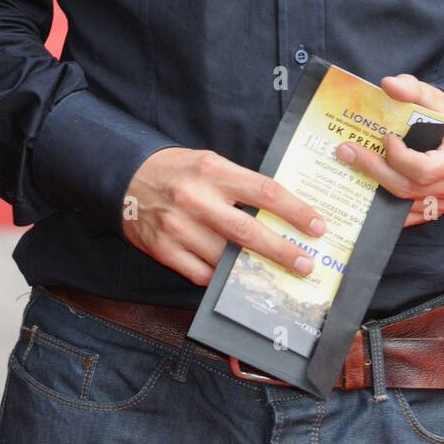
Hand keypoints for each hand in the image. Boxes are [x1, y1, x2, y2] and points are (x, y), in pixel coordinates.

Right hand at [120, 147, 326, 287]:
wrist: (126, 177)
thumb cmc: (178, 171)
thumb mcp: (210, 164)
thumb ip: (240, 185)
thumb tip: (280, 212)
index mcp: (213, 171)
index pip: (265, 192)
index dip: (295, 211)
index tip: (317, 226)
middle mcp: (196, 199)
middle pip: (249, 231)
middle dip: (283, 251)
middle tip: (306, 264)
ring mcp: (178, 228)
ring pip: (226, 259)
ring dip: (254, 271)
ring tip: (276, 277)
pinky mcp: (164, 250)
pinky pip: (202, 274)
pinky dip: (221, 278)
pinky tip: (236, 279)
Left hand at [334, 73, 443, 228]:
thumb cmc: (443, 116)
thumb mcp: (432, 97)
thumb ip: (411, 88)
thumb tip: (388, 83)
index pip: (424, 169)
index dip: (398, 158)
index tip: (384, 138)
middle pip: (409, 187)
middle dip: (374, 169)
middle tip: (346, 151)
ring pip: (403, 203)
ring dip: (373, 185)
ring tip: (350, 163)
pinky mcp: (433, 210)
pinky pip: (404, 214)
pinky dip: (382, 202)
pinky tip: (362, 183)